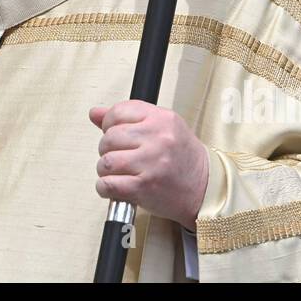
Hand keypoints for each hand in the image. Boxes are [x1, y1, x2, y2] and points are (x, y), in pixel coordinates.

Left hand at [89, 100, 208, 227]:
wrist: (204, 188)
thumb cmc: (182, 158)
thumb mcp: (162, 127)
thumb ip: (127, 118)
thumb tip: (95, 113)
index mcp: (162, 119)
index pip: (118, 111)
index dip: (109, 124)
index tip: (113, 133)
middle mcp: (158, 139)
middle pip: (109, 137)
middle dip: (106, 149)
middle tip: (117, 156)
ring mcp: (151, 163)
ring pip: (106, 161)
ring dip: (105, 170)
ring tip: (117, 172)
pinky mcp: (144, 187)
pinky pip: (109, 184)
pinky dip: (104, 187)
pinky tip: (113, 187)